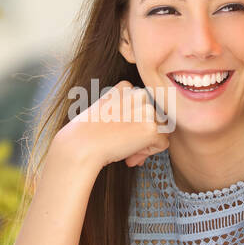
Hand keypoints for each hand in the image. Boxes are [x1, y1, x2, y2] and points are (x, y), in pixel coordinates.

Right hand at [55, 81, 170, 169]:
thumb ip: (127, 112)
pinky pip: (163, 143)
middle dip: (143, 133)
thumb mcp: (107, 112)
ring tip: (128, 153)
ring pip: (162, 129)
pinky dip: (149, 154)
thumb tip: (147, 127)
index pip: (144, 104)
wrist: (80, 145)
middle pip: (156, 116)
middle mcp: (138, 94)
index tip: (121, 133)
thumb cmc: (88, 133)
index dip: (135, 122)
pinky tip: (130, 157)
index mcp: (126, 87)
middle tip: (125, 147)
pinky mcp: (151, 129)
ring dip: (147, 144)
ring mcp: (146, 111)